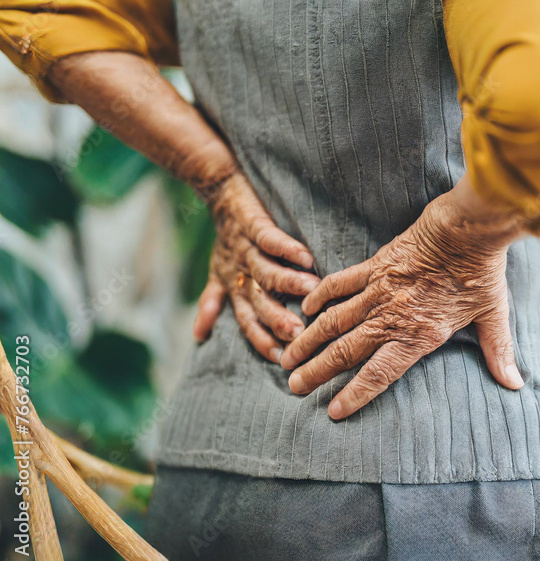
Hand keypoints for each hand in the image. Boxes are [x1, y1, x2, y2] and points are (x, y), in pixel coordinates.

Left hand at [193, 174, 320, 362]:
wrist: (218, 193)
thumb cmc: (225, 239)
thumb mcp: (217, 275)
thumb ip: (211, 305)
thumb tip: (198, 337)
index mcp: (235, 288)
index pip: (249, 322)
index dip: (262, 340)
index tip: (281, 359)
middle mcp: (240, 273)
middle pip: (260, 302)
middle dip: (278, 319)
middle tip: (298, 335)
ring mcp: (246, 250)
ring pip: (267, 272)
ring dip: (287, 284)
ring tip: (311, 293)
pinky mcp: (252, 225)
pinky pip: (269, 239)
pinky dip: (286, 248)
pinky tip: (306, 257)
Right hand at [280, 177, 525, 419]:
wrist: (468, 229)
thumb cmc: (482, 272)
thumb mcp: (493, 315)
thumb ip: (498, 352)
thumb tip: (515, 384)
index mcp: (419, 336)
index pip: (379, 374)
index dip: (355, 395)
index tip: (333, 412)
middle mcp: (392, 317)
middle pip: (346, 352)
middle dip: (317, 373)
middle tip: (294, 387)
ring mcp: (379, 291)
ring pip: (334, 321)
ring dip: (309, 341)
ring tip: (288, 357)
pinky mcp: (375, 266)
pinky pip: (340, 284)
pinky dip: (320, 297)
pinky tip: (305, 310)